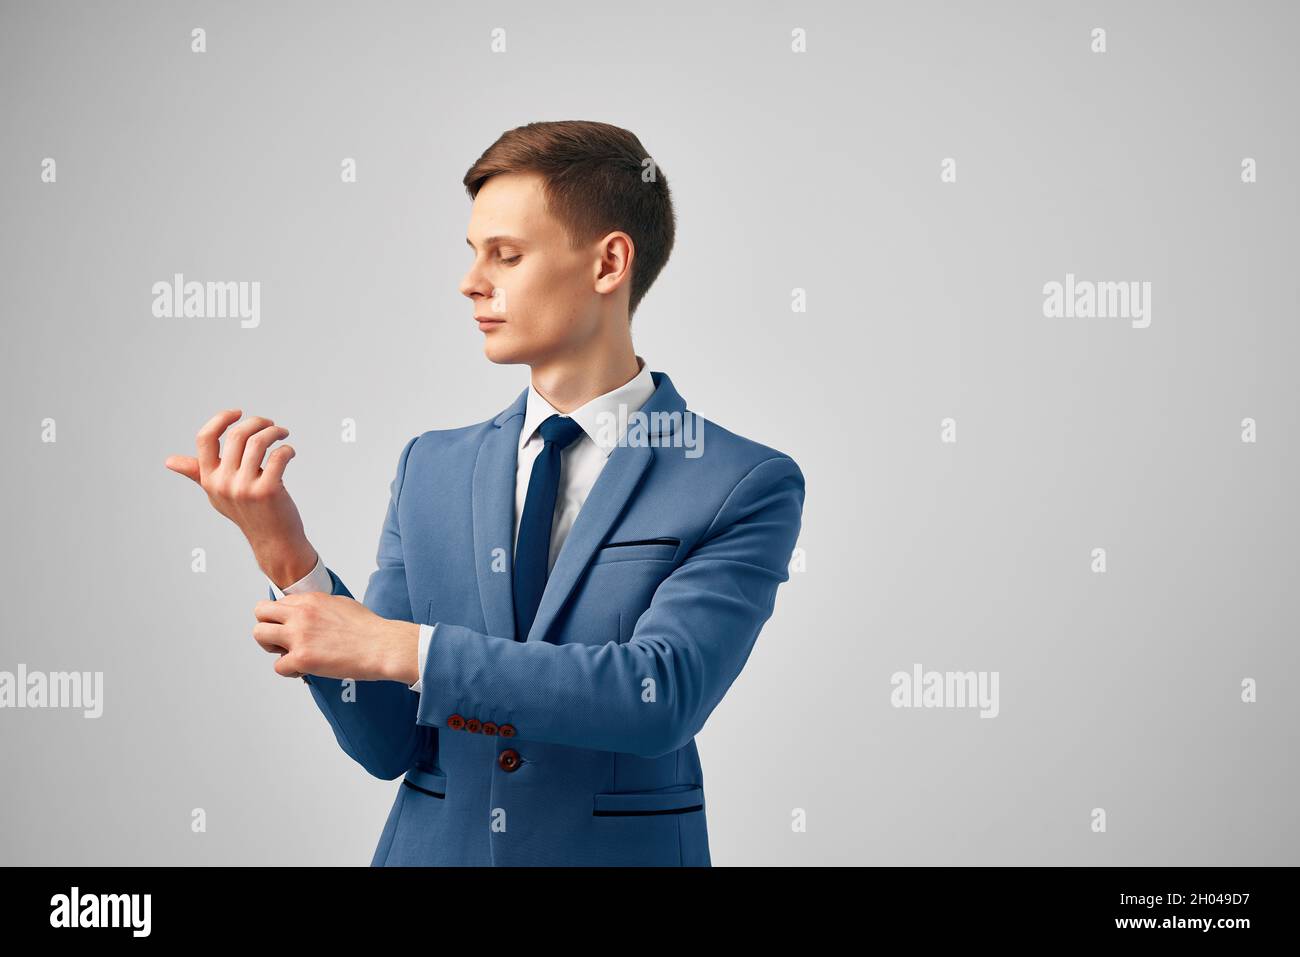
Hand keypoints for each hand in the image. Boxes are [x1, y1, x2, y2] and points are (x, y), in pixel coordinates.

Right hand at [165, 408, 316, 587]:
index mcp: (209, 479)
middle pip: (237, 435)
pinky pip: (278, 456)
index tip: (238, 412)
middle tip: (272, 425)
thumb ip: (198, 473)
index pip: (204, 438)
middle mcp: (223, 483)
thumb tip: (170, 461)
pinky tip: (290, 452)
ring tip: (283, 434)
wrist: (273, 540)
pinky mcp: (268, 491)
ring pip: (259, 442)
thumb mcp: (217, 493)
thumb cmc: (247, 513)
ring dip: (275, 432)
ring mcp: (245, 488)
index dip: (220, 419)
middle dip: (258, 423)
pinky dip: (287, 449)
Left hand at [252, 592, 419, 682]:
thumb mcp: (341, 604)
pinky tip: (306, 670)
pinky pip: (278, 666)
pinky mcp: (302, 658)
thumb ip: (318, 607)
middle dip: (268, 627)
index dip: (281, 618)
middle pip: (260, 613)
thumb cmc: (369, 628)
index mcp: (310, 599)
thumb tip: (311, 613)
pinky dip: (290, 671)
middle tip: (283, 640)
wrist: (382, 646)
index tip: (291, 628)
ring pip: (260, 635)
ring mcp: (299, 636)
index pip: (276, 603)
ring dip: (272, 648)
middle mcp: (301, 614)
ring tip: (291, 654)